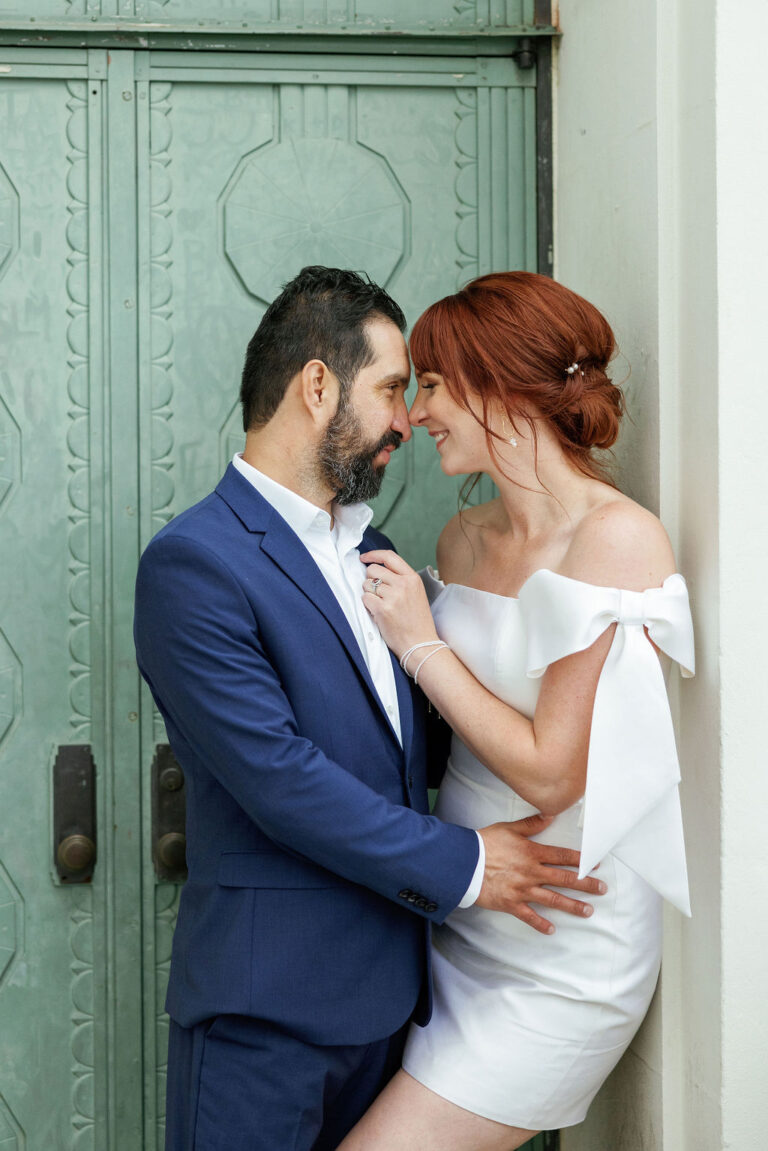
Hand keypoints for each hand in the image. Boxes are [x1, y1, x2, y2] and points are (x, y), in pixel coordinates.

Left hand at [360, 549, 438, 660]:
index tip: (364, 558)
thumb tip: (377, 570)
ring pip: (366, 584)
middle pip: (373, 570)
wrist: (421, 644)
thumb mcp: (416, 594)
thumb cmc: (417, 622)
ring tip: (381, 605)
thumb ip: (400, 580)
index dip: (373, 555)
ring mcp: (393, 596)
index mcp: (412, 578)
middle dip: (370, 580)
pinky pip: (365, 598)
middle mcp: (403, 584)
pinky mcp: (383, 609)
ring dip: (369, 594)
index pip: (389, 556)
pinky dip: (368, 605)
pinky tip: (378, 613)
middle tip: (378, 594)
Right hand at [476, 814, 605, 933]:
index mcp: (532, 853)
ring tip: (588, 911)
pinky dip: (540, 924)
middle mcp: (532, 872)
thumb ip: (531, 825)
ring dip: (572, 906)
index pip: (563, 857)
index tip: (596, 864)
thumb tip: (550, 815)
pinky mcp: (511, 903)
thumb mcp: (508, 829)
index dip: (581, 860)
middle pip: (565, 879)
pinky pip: (529, 916)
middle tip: (602, 889)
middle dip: (586, 885)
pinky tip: (552, 930)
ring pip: (553, 899)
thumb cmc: (484, 843)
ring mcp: (523, 890)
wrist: (464, 862)